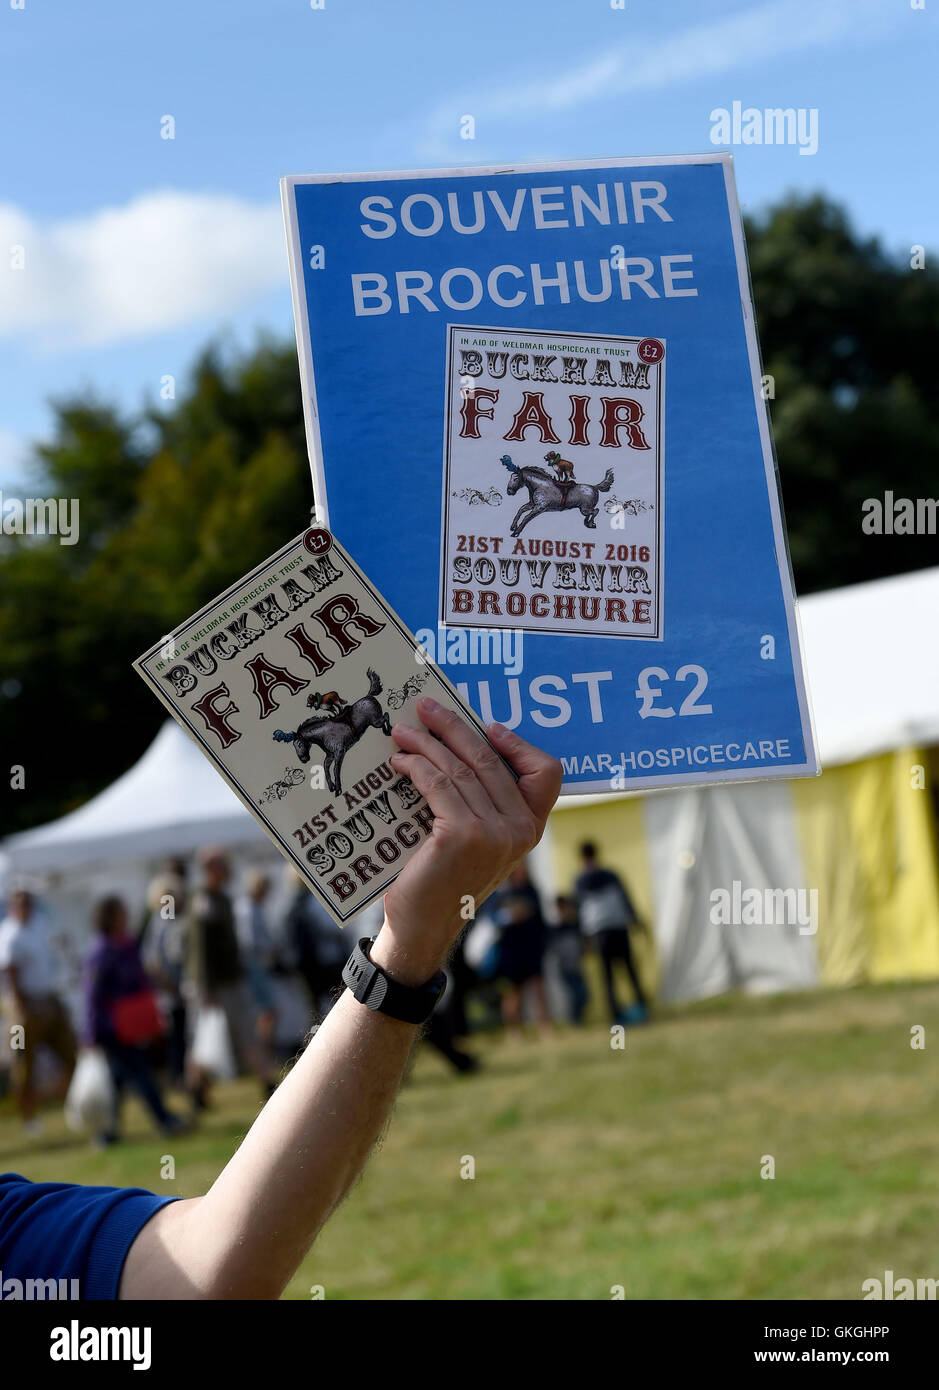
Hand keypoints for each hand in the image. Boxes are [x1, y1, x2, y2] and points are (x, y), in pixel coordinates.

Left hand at [373, 698, 561, 985]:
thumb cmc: (445, 880)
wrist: (423, 928)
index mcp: (531, 829)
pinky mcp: (462, 835)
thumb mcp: (479, 841)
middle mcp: (520, 830)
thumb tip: (460, 748)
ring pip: (460, 768)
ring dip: (426, 743)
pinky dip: (416, 766)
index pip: (547, 774)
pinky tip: (400, 762)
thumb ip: (484, 804)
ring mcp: (494, 833)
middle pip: (490, 759)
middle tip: (426, 707)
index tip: (487, 726)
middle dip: (454, 727)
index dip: (519, 744)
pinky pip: (438, 783)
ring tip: (402, 732)